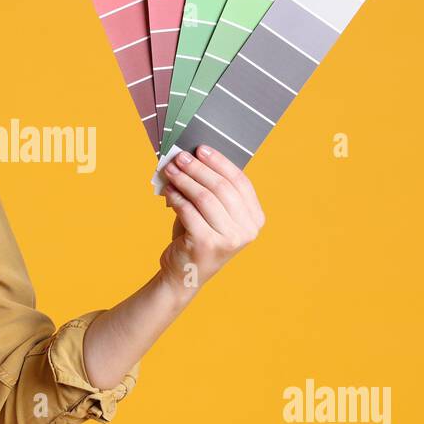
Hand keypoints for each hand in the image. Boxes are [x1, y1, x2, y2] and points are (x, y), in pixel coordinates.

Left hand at [157, 145, 263, 293]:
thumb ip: (210, 189)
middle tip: (180, 157)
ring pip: (205, 197)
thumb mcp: (211, 213)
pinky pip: (189, 211)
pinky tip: (168, 190)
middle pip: (222, 188)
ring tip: (170, 170)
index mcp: (255, 219)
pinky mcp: (207, 244)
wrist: (184, 274)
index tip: (201, 149)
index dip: (220, 162)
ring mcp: (229, 239)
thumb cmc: (197, 237)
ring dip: (185, 180)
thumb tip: (193, 156)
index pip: (240, 182)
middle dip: (198, 168)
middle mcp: (247, 230)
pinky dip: (176, 197)